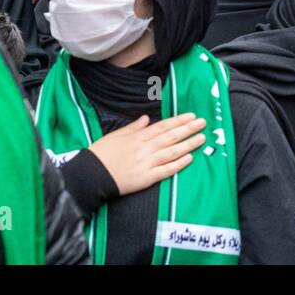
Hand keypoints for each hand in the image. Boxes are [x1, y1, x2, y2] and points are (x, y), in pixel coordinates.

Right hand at [87, 113, 205, 195]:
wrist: (90, 175)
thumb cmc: (101, 154)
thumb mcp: (116, 135)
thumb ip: (133, 127)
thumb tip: (146, 118)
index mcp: (138, 137)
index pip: (163, 126)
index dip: (179, 121)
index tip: (192, 116)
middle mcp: (144, 148)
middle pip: (171, 137)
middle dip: (188, 129)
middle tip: (203, 123)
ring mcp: (146, 163)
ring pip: (172, 152)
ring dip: (188, 145)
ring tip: (201, 138)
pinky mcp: (146, 178)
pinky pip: (166, 170)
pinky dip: (178, 164)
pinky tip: (189, 158)